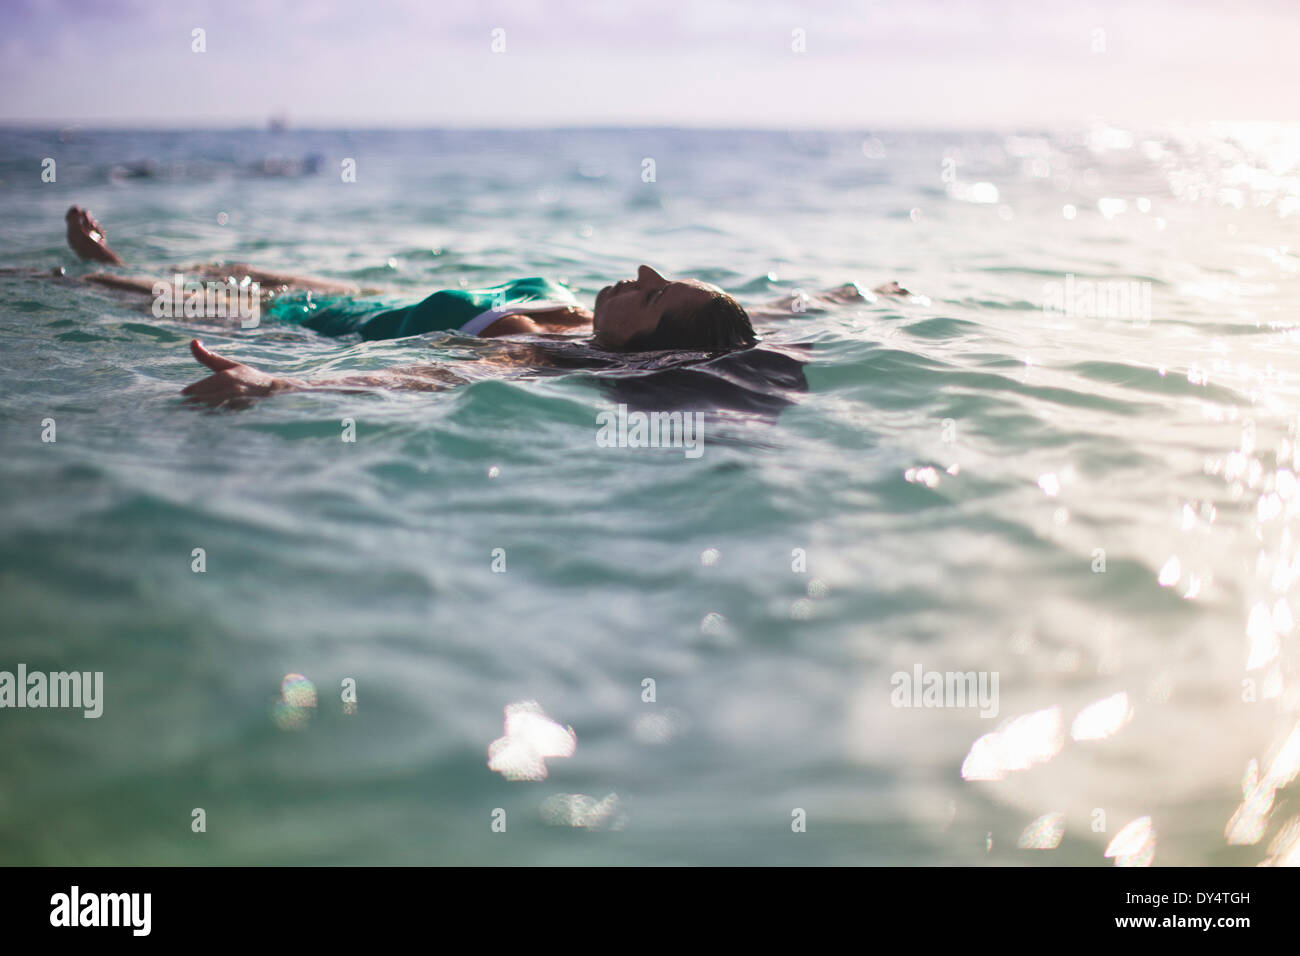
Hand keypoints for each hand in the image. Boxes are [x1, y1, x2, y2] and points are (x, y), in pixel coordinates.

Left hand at [181, 339, 295, 406]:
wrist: (273, 391)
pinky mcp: (240, 414)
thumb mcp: (229, 365)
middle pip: (207, 399)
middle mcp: (233, 391)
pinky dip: (210, 417)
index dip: (192, 391)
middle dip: (193, 403)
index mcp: (230, 377)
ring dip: (199, 411)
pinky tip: (200, 419)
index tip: (181, 394)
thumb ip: (208, 356)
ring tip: (186, 412)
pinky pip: (221, 416)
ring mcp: (237, 403)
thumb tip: (193, 341)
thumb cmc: (248, 377)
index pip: (205, 385)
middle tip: (177, 406)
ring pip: (214, 409)